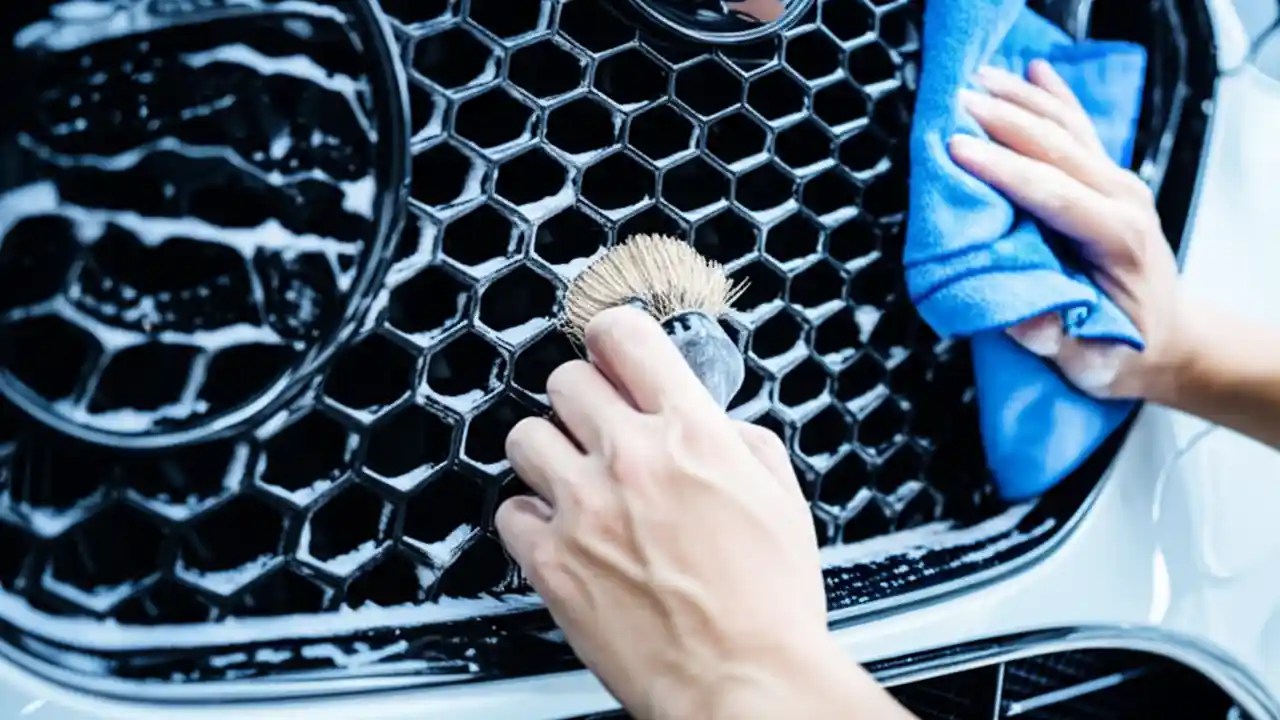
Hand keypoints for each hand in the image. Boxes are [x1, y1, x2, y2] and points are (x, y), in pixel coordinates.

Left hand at [495, 306, 907, 718]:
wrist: (743, 680)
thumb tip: (715, 423)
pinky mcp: (551, 560)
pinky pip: (510, 511)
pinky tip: (561, 533)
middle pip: (566, 380)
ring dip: (549, 452)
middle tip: (598, 426)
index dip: (612, 335)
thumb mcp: (782, 499)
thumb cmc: (770, 604)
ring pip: (526, 436)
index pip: (624, 336)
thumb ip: (741, 442)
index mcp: (691, 433)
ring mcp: (583, 508)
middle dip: (583, 398)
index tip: (610, 349)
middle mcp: (630, 459)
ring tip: (573, 480)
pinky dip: (530, 519)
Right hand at [949, 61, 1187, 402]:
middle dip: (1004, 121)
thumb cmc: (1122, 350)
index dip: (1002, 168)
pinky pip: (1078, 128)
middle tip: (955, 103)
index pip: (1053, 191)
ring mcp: (1119, 183)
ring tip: (976, 80)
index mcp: (1117, 238)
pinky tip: (1031, 73)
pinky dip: (1052, 98)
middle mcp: (1123, 199)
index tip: (957, 148)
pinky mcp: (1110, 179)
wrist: (1168, 338)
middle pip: (1057, 147)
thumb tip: (1021, 317)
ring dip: (1021, 100)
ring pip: (1066, 128)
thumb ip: (1054, 338)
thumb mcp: (1089, 361)